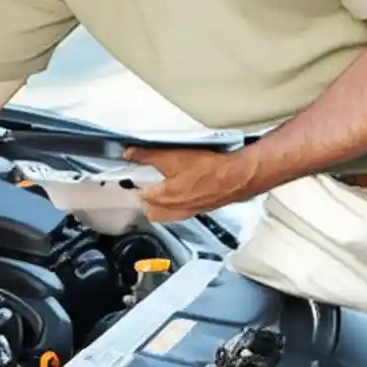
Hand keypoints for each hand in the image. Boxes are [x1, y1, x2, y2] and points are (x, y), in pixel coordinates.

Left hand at [121, 146, 262, 222]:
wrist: (238, 177)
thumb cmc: (207, 169)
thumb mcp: (172, 157)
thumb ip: (147, 156)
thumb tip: (128, 154)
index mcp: (163, 199)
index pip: (139, 197)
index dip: (134, 185)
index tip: (131, 176)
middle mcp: (174, 210)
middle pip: (151, 210)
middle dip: (146, 199)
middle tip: (146, 182)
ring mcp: (188, 212)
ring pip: (166, 213)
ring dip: (161, 203)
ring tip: (161, 187)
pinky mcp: (201, 209)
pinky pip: (182, 211)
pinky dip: (177, 203)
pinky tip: (182, 190)